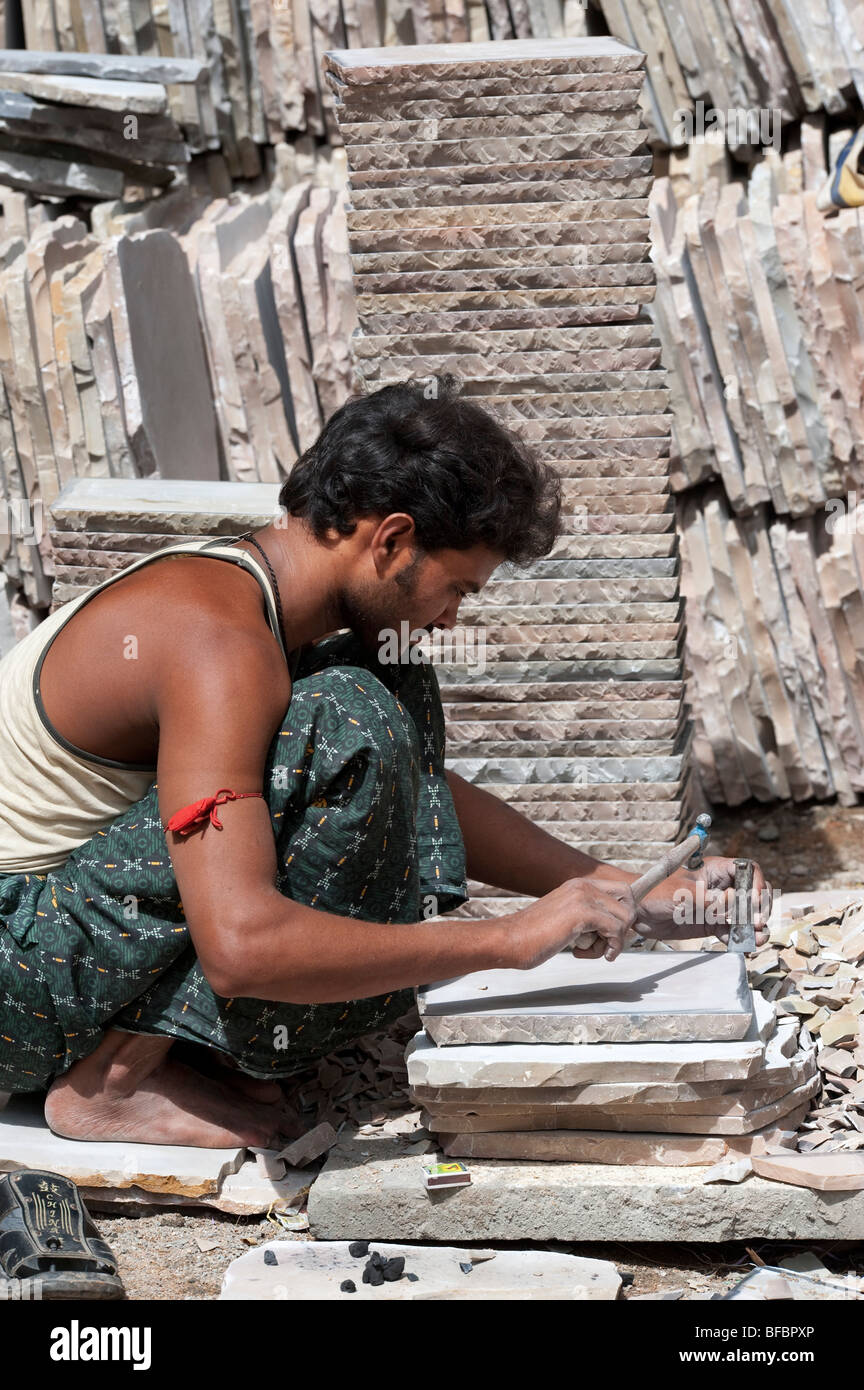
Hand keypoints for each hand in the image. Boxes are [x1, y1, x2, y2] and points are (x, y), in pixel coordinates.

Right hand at [510, 878, 638, 969]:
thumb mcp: (564, 919)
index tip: (611, 935)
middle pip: (629, 901)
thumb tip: (612, 930)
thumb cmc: (533, 936)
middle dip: (624, 927)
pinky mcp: (582, 913)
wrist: (509, 939)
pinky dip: (609, 948)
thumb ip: (586, 918)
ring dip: (613, 941)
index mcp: (579, 885)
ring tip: (590, 950)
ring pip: (625, 918)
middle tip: (605, 944)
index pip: (622, 890)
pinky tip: (584, 954)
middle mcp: (583, 885)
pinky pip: (615, 930)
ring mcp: (583, 897)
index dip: (623, 914)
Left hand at [636, 857, 771, 946]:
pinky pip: (731, 931)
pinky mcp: (711, 924)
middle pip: (751, 893)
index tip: (754, 899)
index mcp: (714, 870)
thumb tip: (732, 902)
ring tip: (758, 937)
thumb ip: (708, 900)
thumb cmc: (656, 892)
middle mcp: (720, 887)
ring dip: (754, 926)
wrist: (638, 911)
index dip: (756, 882)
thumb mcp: (682, 894)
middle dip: (759, 907)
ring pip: (744, 914)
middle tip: (757, 922)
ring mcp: (717, 906)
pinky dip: (740, 938)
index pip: (746, 869)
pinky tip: (744, 946)